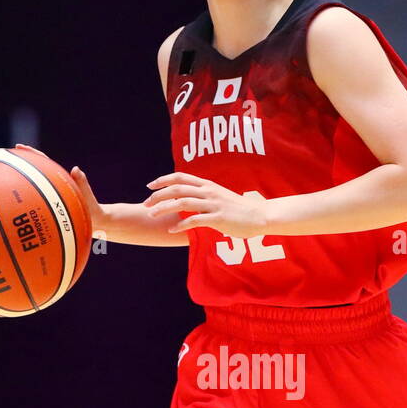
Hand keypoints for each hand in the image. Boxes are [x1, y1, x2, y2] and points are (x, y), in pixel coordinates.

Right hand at [13, 144, 105, 237]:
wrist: (96, 222)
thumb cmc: (92, 209)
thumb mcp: (87, 196)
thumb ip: (83, 183)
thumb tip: (76, 169)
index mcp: (61, 178)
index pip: (44, 162)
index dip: (32, 154)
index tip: (19, 147)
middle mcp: (55, 185)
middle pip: (35, 171)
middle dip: (22, 164)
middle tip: (6, 158)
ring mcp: (53, 195)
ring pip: (34, 186)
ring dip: (22, 181)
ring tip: (6, 178)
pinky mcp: (52, 206)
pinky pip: (37, 202)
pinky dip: (27, 201)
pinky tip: (17, 206)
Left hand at [145, 173, 267, 236]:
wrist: (260, 215)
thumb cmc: (240, 209)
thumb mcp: (220, 197)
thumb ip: (205, 197)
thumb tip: (191, 201)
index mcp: (207, 185)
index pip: (180, 177)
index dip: (163, 180)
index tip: (150, 186)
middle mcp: (208, 192)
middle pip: (177, 188)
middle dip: (158, 195)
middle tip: (145, 204)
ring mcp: (213, 204)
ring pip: (182, 202)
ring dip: (164, 208)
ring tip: (152, 215)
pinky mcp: (218, 218)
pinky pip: (195, 220)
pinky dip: (181, 225)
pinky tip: (172, 230)